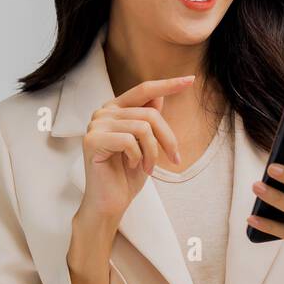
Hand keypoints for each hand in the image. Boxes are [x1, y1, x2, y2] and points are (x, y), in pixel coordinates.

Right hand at [77, 75, 191, 226]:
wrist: (110, 203)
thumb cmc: (127, 175)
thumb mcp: (146, 145)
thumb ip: (148, 120)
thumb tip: (159, 97)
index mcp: (116, 109)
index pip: (144, 90)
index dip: (168, 85)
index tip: (190, 80)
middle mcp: (104, 112)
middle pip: (149, 114)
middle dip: (167, 139)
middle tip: (173, 158)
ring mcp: (96, 125)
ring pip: (142, 128)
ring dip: (153, 152)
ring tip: (148, 167)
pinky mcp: (92, 140)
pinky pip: (129, 141)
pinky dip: (138, 157)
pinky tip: (132, 166)